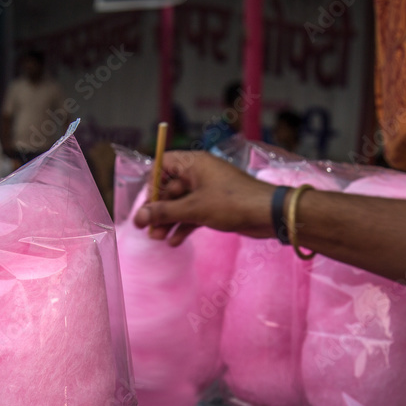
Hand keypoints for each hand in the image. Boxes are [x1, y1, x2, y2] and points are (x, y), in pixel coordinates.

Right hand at [133, 151, 275, 245]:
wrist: (268, 214)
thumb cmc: (231, 203)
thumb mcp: (194, 209)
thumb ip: (164, 213)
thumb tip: (138, 218)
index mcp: (193, 163)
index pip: (163, 165)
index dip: (151, 183)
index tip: (145, 204)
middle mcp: (199, 173)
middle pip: (169, 189)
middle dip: (158, 210)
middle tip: (148, 230)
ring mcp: (207, 190)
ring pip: (181, 204)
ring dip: (169, 221)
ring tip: (158, 239)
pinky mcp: (215, 205)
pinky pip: (193, 213)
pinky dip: (184, 225)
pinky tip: (175, 242)